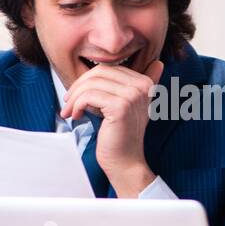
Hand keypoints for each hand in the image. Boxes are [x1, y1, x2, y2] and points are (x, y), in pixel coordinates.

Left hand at [60, 59, 164, 196]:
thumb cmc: (120, 136)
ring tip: (69, 111)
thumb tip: (156, 63)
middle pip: (100, 72)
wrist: (125, 162)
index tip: (76, 94)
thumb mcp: (126, 105)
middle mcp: (142, 86)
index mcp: (145, 83)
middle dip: (78, 85)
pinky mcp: (121, 107)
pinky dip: (77, 105)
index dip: (88, 80)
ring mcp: (133, 96)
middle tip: (68, 101)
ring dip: (74, 97)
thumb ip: (130, 86)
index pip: (108, 68)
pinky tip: (76, 116)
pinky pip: (89, 96)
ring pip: (92, 84)